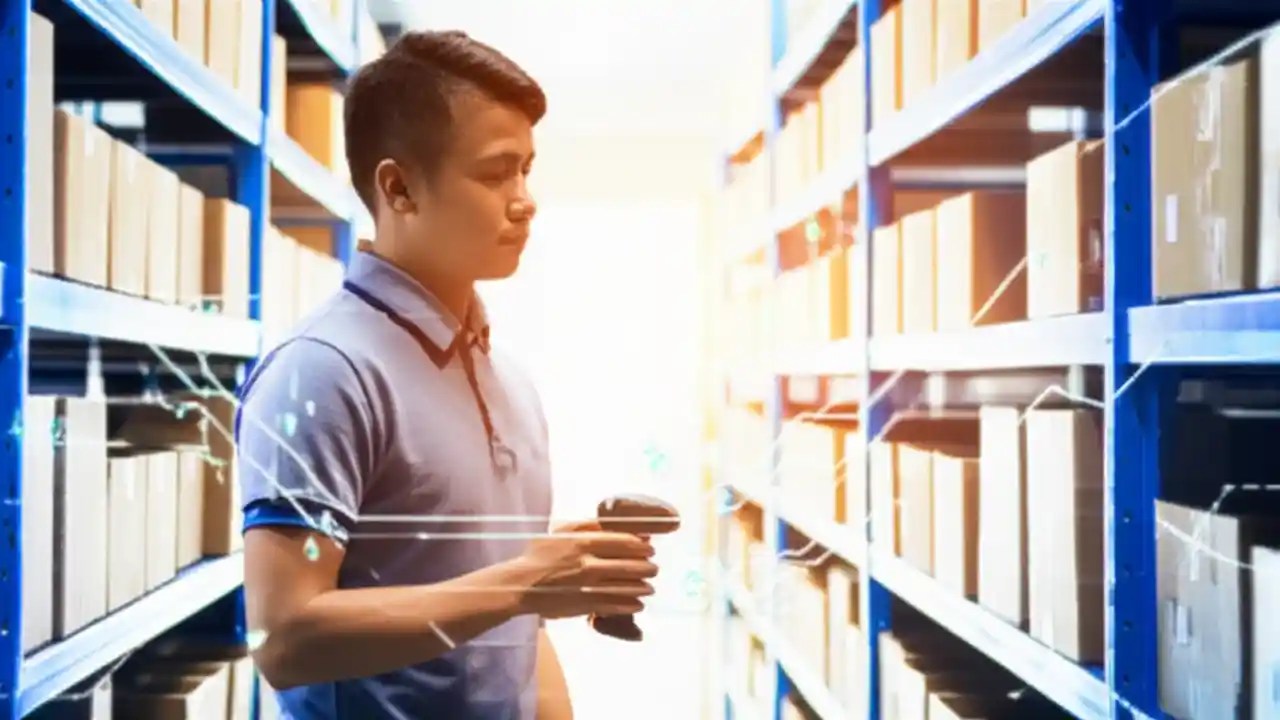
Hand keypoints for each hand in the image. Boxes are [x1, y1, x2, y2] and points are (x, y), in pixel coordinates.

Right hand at [507, 528, 657, 619]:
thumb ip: (586, 525)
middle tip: (654, 568)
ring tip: (649, 588)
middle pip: (629, 565)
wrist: (520, 585)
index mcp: (583, 542)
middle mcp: (588, 564)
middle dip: (647, 567)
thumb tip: (612, 523)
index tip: (650, 547)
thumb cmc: (538, 555)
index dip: (642, 545)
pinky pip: (615, 605)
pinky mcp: (584, 605)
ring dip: (642, 587)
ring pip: (625, 587)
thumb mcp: (560, 531)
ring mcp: (587, 586)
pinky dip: (630, 605)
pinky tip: (638, 605)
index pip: (623, 542)